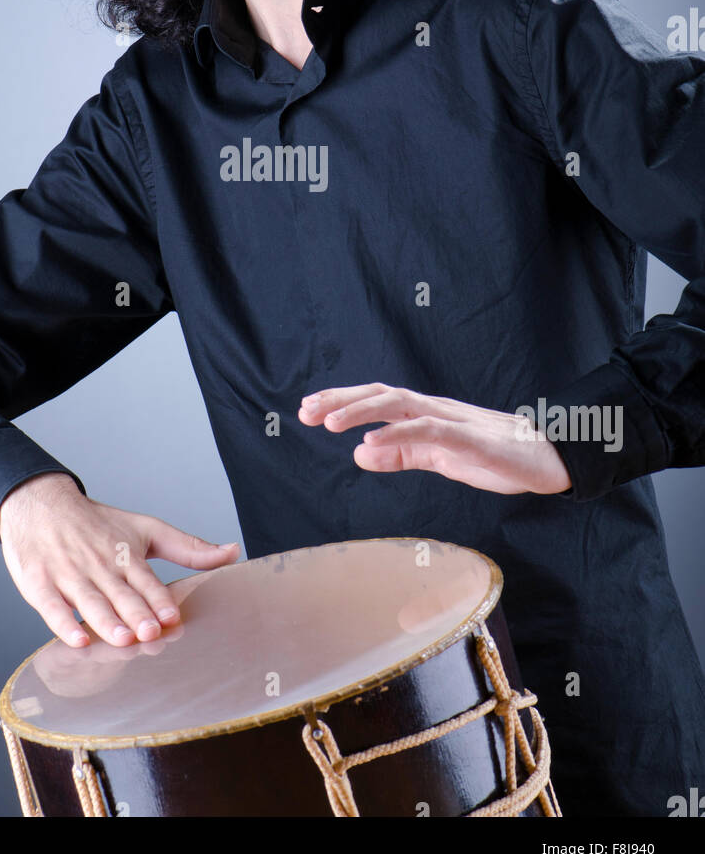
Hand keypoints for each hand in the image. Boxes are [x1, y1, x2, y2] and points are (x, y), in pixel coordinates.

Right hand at [0, 472, 239, 648]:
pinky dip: (63, 623)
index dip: (158, 600)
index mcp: (126, 554)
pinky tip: (77, 639)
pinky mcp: (39, 583)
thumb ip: (189, 548)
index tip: (172, 618)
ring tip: (123, 638)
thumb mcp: (147, 528)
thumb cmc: (98, 522)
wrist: (41, 503)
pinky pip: (51, 607)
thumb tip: (233, 552)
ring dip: (106, 620)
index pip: (145, 580)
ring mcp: (68, 574)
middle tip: (151, 633)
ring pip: (89, 601)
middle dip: (136, 613)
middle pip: (119, 593)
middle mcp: (99, 565)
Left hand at [298, 383, 571, 494]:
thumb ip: (401, 455)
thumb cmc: (495, 455)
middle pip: (379, 394)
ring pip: (398, 404)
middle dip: (340, 400)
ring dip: (360, 411)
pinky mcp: (469, 438)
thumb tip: (359, 455)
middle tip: (304, 411)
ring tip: (328, 423)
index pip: (376, 400)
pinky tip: (370, 443)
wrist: (549, 459)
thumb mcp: (439, 458)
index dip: (341, 401)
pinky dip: (396, 434)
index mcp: (425, 414)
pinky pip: (427, 431)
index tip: (308, 409)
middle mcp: (433, 409)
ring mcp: (451, 420)